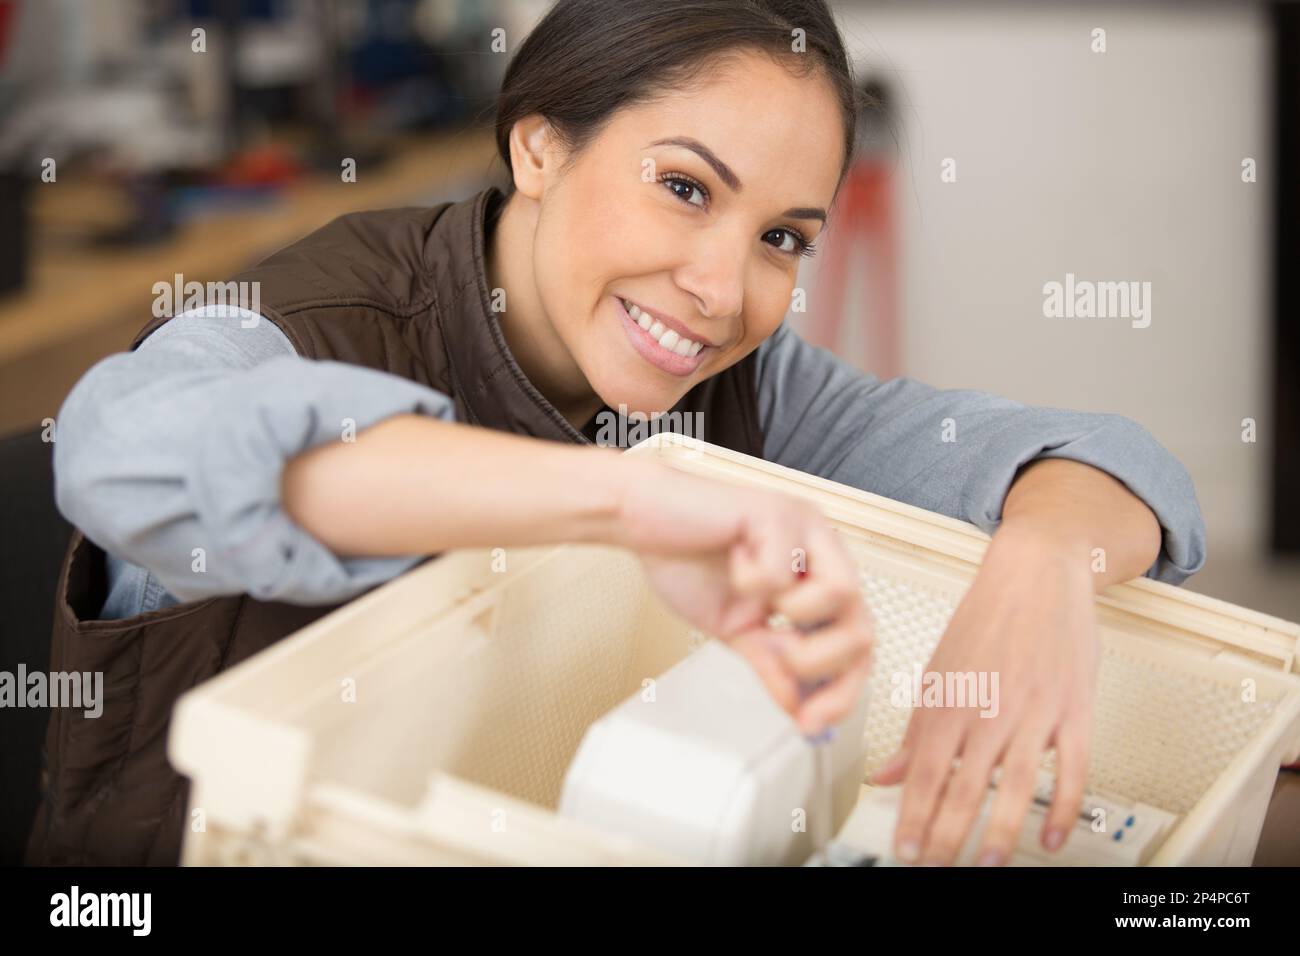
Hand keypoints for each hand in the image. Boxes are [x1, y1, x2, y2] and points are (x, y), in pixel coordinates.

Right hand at [616, 460, 873, 734]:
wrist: (639, 520)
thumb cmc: (685, 559)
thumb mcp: (734, 629)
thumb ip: (770, 662)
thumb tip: (798, 708)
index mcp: (818, 576)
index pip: (856, 642)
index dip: (841, 690)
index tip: (808, 723)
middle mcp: (823, 548)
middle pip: (864, 626)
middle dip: (820, 663)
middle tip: (779, 660)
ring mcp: (805, 526)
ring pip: (843, 594)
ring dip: (793, 615)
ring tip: (757, 599)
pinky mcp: (777, 511)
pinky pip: (782, 571)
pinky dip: (749, 580)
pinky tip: (733, 559)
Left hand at [870, 520, 1099, 864]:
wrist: (1036, 572)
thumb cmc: (987, 617)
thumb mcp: (938, 670)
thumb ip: (916, 731)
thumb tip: (887, 775)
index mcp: (948, 700)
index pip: (925, 773)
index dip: (914, 817)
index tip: (905, 850)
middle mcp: (987, 708)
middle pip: (963, 787)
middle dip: (946, 836)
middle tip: (935, 866)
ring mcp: (1032, 712)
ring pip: (1013, 785)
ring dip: (997, 832)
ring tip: (984, 864)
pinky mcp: (1073, 710)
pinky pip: (1070, 769)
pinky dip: (1061, 808)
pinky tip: (1048, 838)